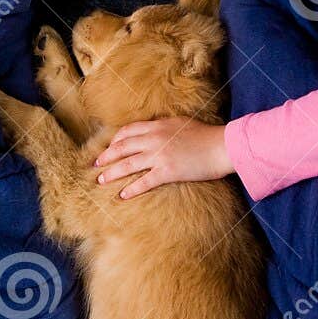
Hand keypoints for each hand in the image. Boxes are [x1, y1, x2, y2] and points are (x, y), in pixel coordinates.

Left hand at [92, 118, 233, 198]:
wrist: (222, 146)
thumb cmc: (205, 135)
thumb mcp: (180, 123)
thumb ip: (163, 126)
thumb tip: (153, 130)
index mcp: (157, 126)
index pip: (127, 131)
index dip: (114, 140)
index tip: (108, 148)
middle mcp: (154, 139)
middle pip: (122, 148)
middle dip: (106, 157)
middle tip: (96, 165)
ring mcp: (160, 155)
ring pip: (128, 164)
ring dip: (112, 173)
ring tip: (101, 180)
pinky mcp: (168, 171)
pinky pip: (144, 182)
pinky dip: (131, 189)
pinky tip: (122, 195)